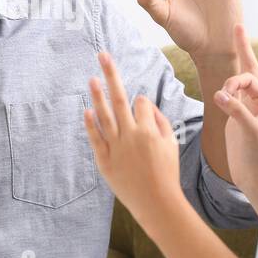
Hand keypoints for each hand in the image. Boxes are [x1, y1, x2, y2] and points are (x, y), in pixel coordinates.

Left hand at [82, 52, 183, 225]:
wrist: (156, 203)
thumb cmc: (166, 173)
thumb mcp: (171, 145)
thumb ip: (160, 122)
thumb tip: (146, 103)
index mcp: (149, 130)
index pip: (141, 103)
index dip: (141, 104)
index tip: (142, 112)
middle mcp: (131, 135)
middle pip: (119, 98)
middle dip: (111, 74)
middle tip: (103, 54)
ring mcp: (116, 147)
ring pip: (104, 115)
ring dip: (97, 95)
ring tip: (91, 78)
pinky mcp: (104, 160)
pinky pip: (95, 138)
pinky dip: (90, 124)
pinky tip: (86, 110)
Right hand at [211, 24, 257, 212]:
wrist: (256, 179)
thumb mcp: (250, 132)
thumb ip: (236, 111)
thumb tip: (219, 93)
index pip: (250, 79)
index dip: (236, 80)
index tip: (224, 93)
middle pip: (249, 70)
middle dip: (243, 49)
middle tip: (238, 28)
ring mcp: (245, 110)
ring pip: (237, 82)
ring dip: (231, 70)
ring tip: (229, 56)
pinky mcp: (234, 119)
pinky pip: (228, 96)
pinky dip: (223, 86)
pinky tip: (219, 80)